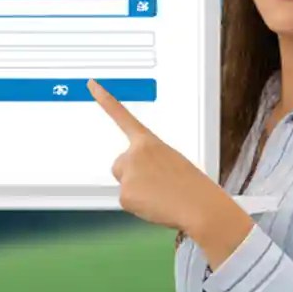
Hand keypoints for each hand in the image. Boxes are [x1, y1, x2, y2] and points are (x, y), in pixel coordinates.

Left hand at [86, 78, 230, 230]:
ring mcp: (127, 173)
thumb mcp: (172, 162)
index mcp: (149, 143)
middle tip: (158, 184)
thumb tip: (139, 177)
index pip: (123, 116)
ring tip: (161, 196)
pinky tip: (156, 205)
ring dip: (137, 190)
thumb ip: (149, 161)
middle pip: (120, 164)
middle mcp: (134, 154)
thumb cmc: (193, 186)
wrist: (201, 207)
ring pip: (124, 183)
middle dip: (133, 174)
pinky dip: (139, 206)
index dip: (105, 100)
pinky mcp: (124, 194)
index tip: (91, 84)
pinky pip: (127, 201)